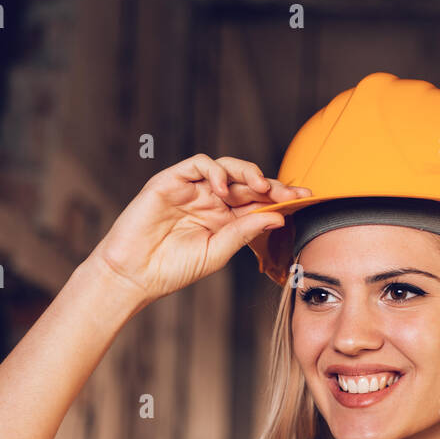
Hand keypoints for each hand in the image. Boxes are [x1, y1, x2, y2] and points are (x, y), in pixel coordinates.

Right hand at [87, 153, 309, 306]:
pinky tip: (225, 189)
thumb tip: (277, 216)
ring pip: (226, 167)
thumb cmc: (172, 269)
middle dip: (271, 185)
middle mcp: (210, 200)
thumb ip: (245, 232)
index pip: (257, 202)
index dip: (281, 198)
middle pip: (247, 182)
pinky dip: (216, 171)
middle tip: (290, 192)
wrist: (134, 274)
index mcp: (224, 219)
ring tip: (260, 187)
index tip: (306, 200)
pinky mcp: (171, 180)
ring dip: (247, 172)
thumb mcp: (218, 252)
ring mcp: (192, 188)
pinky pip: (198, 164)